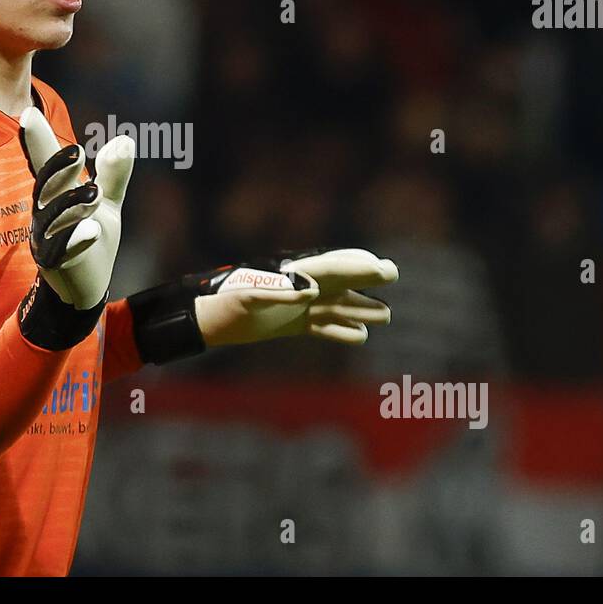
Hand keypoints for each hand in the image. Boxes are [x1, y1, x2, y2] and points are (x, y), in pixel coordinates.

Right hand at [18, 107, 133, 309]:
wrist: (89, 284)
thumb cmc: (91, 238)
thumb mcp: (108, 203)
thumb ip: (114, 174)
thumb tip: (125, 140)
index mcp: (55, 195)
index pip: (45, 163)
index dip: (37, 140)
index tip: (28, 112)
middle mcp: (44, 214)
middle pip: (45, 187)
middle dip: (58, 170)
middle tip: (78, 153)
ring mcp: (47, 239)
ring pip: (52, 218)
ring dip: (72, 203)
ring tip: (95, 192)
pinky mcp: (56, 263)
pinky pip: (62, 250)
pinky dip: (77, 238)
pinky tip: (92, 230)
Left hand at [194, 248, 398, 346]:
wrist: (210, 321)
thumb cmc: (227, 302)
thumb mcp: (249, 296)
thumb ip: (279, 291)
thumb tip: (311, 290)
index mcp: (291, 273)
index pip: (330, 266)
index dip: (355, 266)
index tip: (380, 267)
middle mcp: (298, 286)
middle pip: (339, 280)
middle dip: (364, 277)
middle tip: (391, 273)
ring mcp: (297, 305)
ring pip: (336, 305)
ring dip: (360, 308)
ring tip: (386, 315)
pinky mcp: (291, 324)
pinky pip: (322, 326)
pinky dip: (340, 331)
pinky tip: (360, 337)